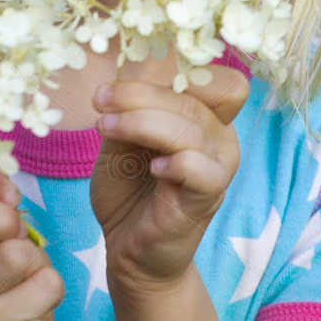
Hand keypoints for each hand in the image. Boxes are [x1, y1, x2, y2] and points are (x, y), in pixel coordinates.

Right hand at [0, 167, 63, 320]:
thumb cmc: (0, 286)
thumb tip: (5, 183)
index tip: (4, 199)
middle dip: (8, 222)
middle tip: (10, 244)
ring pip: (16, 254)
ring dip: (36, 262)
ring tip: (22, 280)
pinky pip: (45, 284)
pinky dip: (51, 290)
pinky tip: (32, 307)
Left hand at [89, 48, 249, 296]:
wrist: (128, 249)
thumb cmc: (128, 190)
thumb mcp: (123, 139)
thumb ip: (132, 110)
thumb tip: (124, 81)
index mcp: (204, 116)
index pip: (212, 77)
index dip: (170, 71)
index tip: (119, 83)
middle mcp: (220, 137)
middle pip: (194, 96)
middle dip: (139, 94)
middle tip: (101, 103)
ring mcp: (218, 168)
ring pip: (190, 128)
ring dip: (142, 122)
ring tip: (105, 130)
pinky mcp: (207, 199)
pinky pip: (202, 170)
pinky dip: (174, 163)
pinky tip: (151, 168)